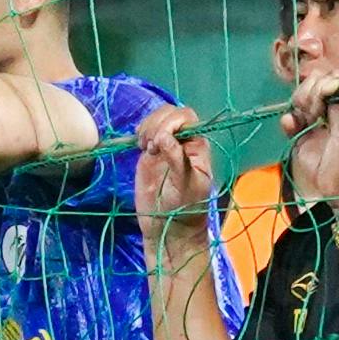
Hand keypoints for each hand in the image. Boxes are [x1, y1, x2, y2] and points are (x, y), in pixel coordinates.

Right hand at [132, 112, 216, 230]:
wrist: (168, 226)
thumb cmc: (184, 208)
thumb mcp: (185, 185)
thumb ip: (177, 159)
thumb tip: (164, 136)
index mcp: (197, 145)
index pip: (186, 118)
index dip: (171, 122)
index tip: (160, 141)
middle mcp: (182, 140)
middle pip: (170, 113)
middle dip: (157, 124)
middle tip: (150, 148)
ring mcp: (165, 144)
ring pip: (157, 119)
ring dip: (148, 127)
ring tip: (146, 148)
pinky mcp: (150, 152)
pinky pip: (146, 131)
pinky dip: (141, 132)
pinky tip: (141, 146)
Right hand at [281, 78, 338, 206]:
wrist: (335, 200)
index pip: (337, 80)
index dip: (329, 82)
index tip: (326, 94)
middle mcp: (332, 113)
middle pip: (317, 84)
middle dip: (312, 92)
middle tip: (315, 114)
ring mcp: (315, 124)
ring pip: (302, 98)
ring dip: (300, 103)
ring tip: (304, 120)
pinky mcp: (300, 136)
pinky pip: (291, 119)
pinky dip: (288, 119)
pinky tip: (289, 124)